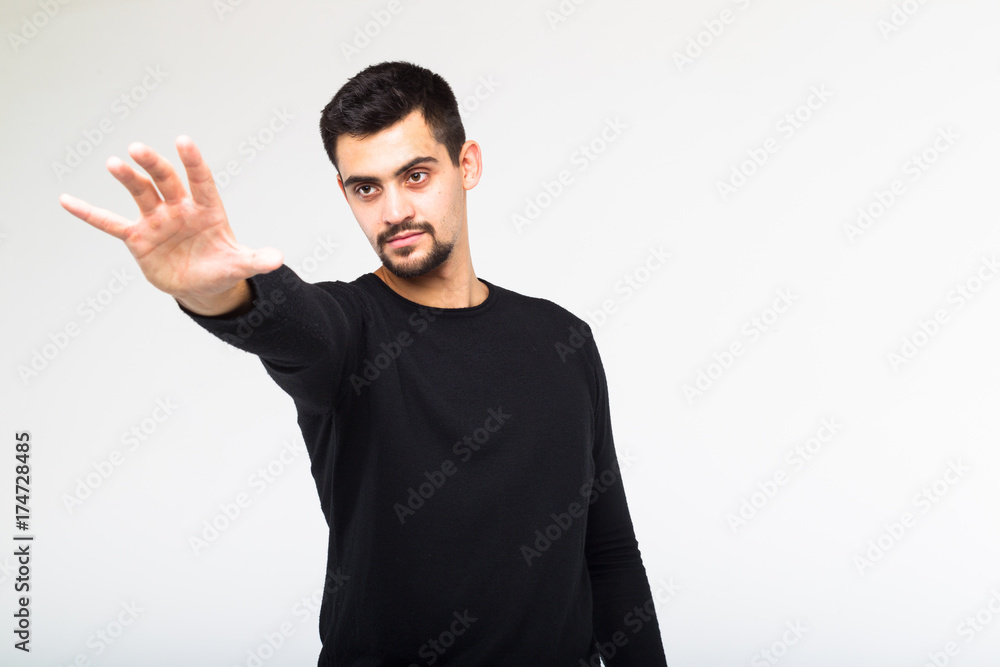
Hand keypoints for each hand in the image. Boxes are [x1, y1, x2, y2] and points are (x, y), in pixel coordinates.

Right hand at [59, 136, 282, 312]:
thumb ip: (257, 260)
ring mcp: (156, 221)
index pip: (200, 180)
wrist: (201, 285)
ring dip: (127, 179)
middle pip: (165, 181)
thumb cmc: (222, 266)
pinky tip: (66, 200)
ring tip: (114, 164)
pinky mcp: (138, 238)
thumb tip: (277, 260)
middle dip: (154, 165)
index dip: (193, 162)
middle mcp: (179, 208)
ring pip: (140, 194)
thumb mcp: (241, 265)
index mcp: (207, 209)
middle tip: (138, 149)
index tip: (183, 141)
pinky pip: (109, 223)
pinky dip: (89, 213)